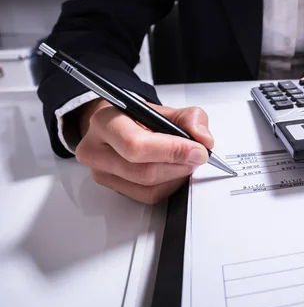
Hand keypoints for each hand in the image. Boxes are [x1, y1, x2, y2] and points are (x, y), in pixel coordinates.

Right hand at [75, 99, 213, 203]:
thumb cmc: (138, 118)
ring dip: (176, 176)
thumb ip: (189, 118)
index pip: (136, 145)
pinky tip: (174, 171)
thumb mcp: (164, 109)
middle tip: (197, 156)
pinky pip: (147, 196)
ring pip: (147, 187)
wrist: (119, 126)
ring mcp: (101, 172)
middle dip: (178, 165)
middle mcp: (96, 149)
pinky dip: (168, 185)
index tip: (197, 150)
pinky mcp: (112, 188)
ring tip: (186, 162)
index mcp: (105, 122)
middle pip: (142, 171)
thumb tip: (203, 139)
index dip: (172, 150)